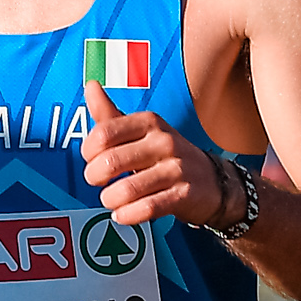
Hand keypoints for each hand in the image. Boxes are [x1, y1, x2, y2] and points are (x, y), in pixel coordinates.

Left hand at [79, 80, 224, 226]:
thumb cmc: (165, 155)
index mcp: (149, 122)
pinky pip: (147, 208)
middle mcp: (163, 141)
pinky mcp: (185, 194)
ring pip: (126, 190)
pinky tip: (122, 214)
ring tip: (111, 200)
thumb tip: (90, 84)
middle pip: (110, 162)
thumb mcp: (140, 131)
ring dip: (110, 200)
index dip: (88, 151)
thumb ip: (111, 114)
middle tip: (99, 182)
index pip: (103, 133)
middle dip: (94, 177)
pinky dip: (127, 215)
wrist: (213, 181)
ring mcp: (176, 168)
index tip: (91, 159)